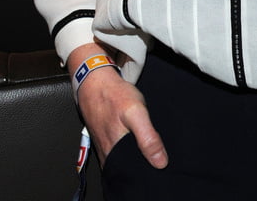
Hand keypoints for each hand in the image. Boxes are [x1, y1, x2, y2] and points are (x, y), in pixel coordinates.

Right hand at [68, 43, 168, 168]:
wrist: (95, 82)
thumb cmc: (115, 95)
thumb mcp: (136, 112)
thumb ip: (148, 137)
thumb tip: (160, 162)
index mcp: (116, 153)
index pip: (135, 174)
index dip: (148, 172)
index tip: (160, 167)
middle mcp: (108, 155)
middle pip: (129, 170)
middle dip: (142, 167)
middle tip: (156, 157)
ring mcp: (105, 149)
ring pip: (123, 163)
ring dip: (135, 159)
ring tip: (148, 152)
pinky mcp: (105, 141)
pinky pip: (117, 154)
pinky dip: (127, 152)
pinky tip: (136, 144)